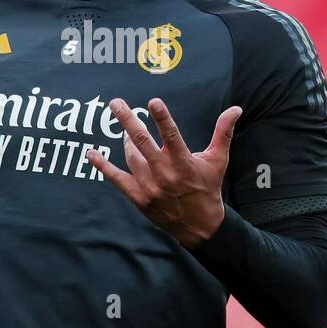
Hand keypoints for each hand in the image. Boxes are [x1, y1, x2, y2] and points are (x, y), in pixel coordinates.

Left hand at [86, 98, 242, 249]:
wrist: (199, 225)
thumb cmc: (208, 187)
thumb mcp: (217, 160)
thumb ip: (223, 133)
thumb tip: (235, 109)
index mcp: (184, 163)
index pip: (172, 136)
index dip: (162, 118)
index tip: (153, 102)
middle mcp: (164, 173)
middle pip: (142, 142)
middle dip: (127, 120)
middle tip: (115, 103)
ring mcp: (149, 186)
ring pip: (131, 157)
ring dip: (126, 140)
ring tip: (126, 131)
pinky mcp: (138, 196)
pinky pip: (116, 178)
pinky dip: (103, 166)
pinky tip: (91, 153)